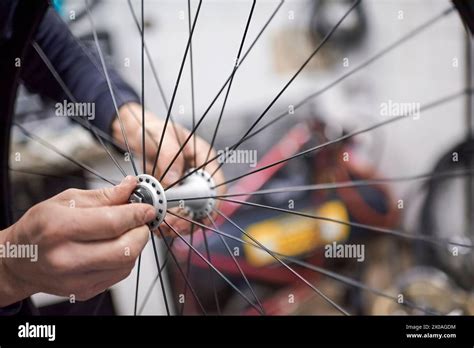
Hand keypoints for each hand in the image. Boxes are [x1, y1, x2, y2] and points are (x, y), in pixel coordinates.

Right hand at [0, 176, 153, 305]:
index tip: (148, 208)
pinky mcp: (84, 291)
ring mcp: (75, 279)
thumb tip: (131, 187)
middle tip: (141, 221)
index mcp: (59, 228)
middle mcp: (65, 258)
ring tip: (126, 232)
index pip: (111, 223)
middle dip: (141, 232)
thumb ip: (104, 196)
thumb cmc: (40, 227)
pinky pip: (119, 274)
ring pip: (126, 263)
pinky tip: (115, 247)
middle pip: (124, 249)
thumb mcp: (66, 200)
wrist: (19, 260)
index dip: (136, 214)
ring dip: (135, 245)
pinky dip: (125, 259)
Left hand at [111, 103, 225, 235]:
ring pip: (191, 213)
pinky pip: (177, 213)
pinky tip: (158, 226)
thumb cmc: (152, 129)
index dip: (210, 202)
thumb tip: (173, 179)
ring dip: (179, 224)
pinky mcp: (175, 196)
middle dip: (191, 218)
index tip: (195, 213)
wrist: (138, 136)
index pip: (216, 183)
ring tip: (163, 229)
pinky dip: (169, 222)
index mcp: (204, 157)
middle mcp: (198, 174)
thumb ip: (167, 155)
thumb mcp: (159, 135)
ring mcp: (187, 186)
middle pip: (205, 203)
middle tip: (173, 225)